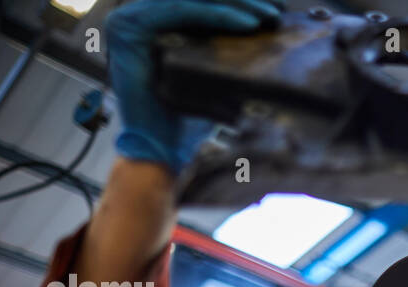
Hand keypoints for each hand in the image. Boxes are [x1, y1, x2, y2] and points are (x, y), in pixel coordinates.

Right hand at [106, 0, 282, 172]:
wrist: (159, 150)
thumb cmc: (187, 119)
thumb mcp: (211, 76)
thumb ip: (225, 48)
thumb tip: (267, 28)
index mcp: (155, 22)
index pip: (202, 0)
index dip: (239, 0)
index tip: (277, 8)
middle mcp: (138, 15)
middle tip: (278, 9)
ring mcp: (129, 18)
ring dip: (236, 3)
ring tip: (270, 17)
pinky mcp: (130, 27)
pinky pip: (181, 9)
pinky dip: (217, 14)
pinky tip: (248, 23)